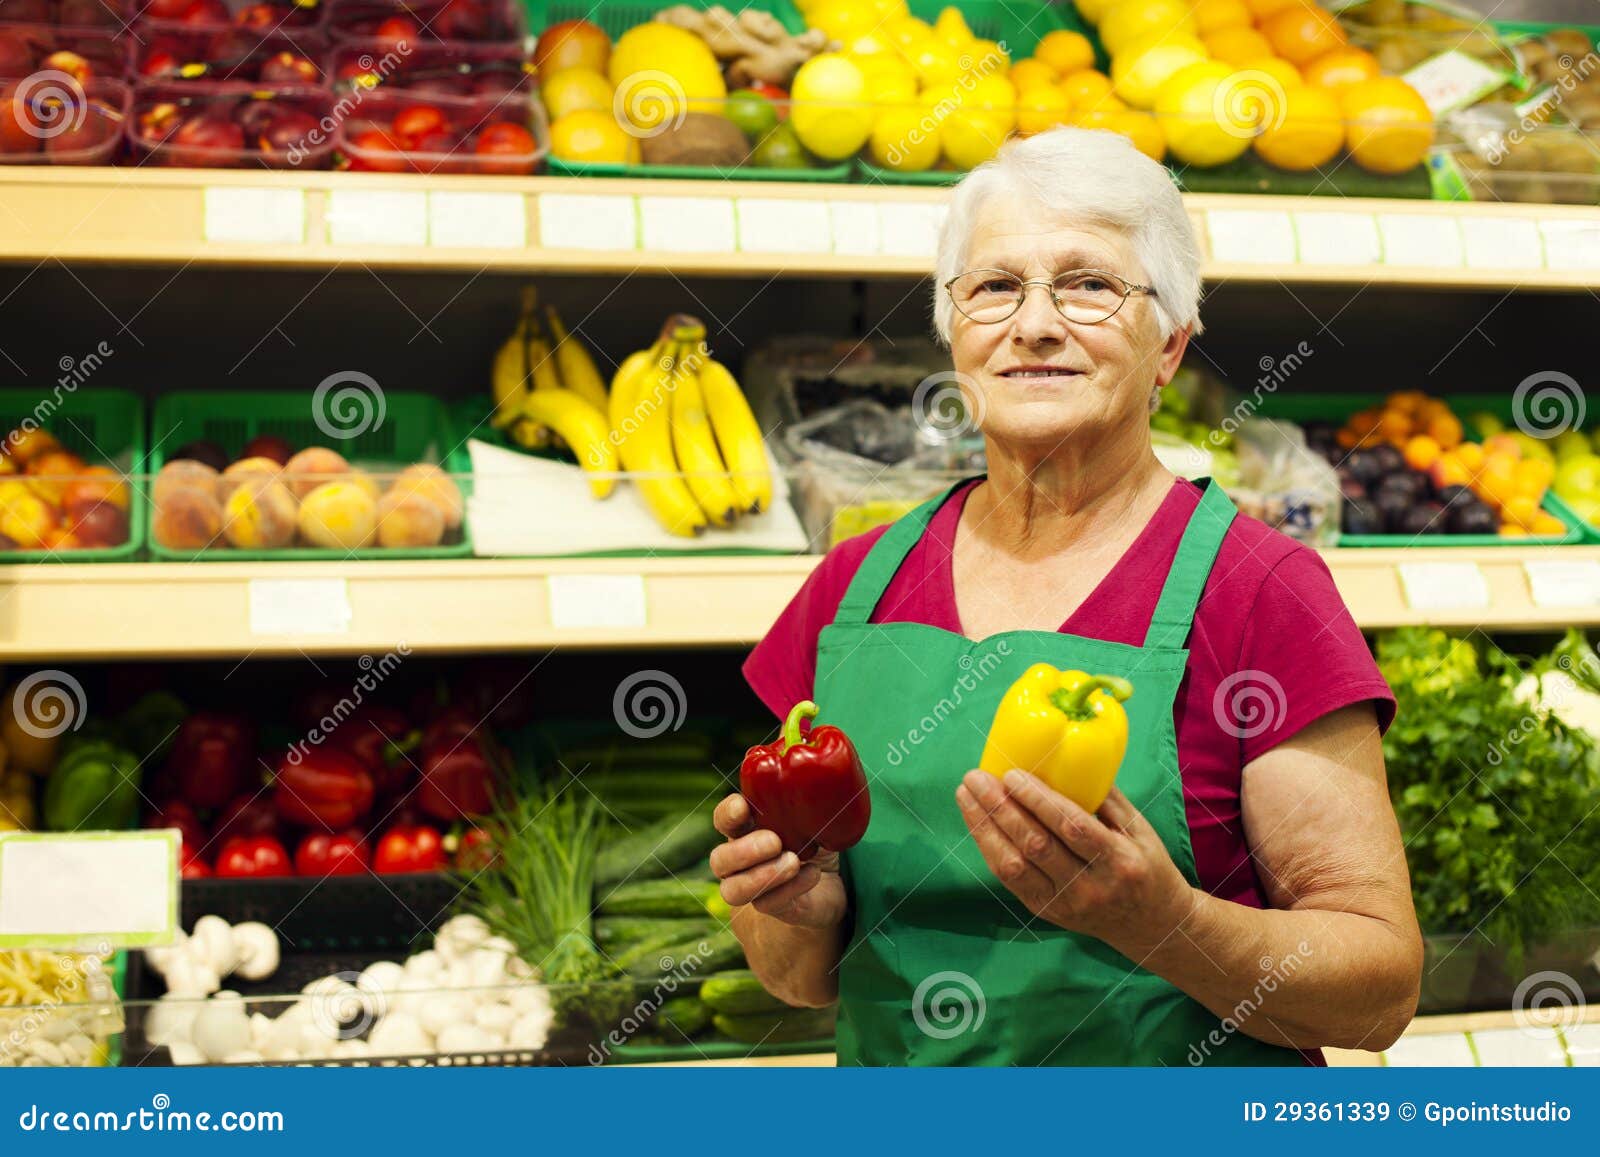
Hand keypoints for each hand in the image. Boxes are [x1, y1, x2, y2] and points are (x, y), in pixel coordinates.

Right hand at [710, 793, 846, 929]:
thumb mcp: (810, 816)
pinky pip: (768, 904)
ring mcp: (751, 888)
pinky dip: (791, 888)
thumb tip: (810, 762)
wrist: (826, 885)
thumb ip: (802, 797)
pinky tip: (812, 874)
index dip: (727, 814)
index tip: (743, 807)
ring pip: (733, 890)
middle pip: (719, 860)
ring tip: (793, 862)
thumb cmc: (811, 840)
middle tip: (774, 841)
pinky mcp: (771, 908)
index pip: (723, 820)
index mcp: (745, 830)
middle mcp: (738, 862)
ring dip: (762, 876)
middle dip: (744, 851)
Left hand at [956, 770, 1195, 957]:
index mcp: (1120, 861)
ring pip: (1015, 866)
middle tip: (977, 777)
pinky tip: (976, 822)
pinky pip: (1009, 880)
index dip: (1038, 801)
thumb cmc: (1147, 865)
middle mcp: (1090, 887)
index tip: (1012, 773)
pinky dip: (989, 848)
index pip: (1072, 828)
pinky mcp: (1045, 912)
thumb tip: (1066, 757)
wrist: (1151, 925)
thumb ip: (1105, 797)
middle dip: (1001, 808)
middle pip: (1036, 845)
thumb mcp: (1140, 829)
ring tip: (967, 795)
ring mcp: (1065, 905)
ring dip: (985, 827)